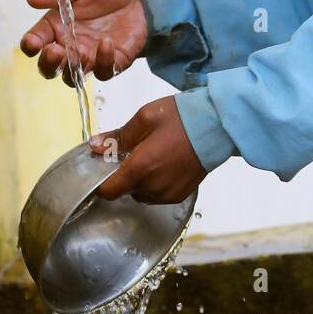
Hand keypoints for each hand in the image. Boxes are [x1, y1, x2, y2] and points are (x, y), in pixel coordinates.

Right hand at [20, 0, 147, 86]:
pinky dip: (102, 62)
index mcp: (57, 24)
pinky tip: (106, 42)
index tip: (33, 42)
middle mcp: (70, 44)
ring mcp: (90, 56)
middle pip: (49, 67)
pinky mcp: (112, 62)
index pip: (36, 40)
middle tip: (55, 51)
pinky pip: (102, 72)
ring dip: (72, 68)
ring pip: (72, 77)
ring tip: (79, 50)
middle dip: (48, 63)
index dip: (31, 44)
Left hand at [89, 98, 205, 203]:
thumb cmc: (181, 118)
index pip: (108, 191)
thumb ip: (118, 136)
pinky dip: (156, 183)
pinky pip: (158, 194)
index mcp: (140, 168)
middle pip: (125, 190)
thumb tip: (95, 146)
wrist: (217, 126)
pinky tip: (166, 163)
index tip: (103, 168)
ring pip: (141, 193)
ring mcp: (167, 194)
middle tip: (134, 151)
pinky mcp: (180, 195)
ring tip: (153, 156)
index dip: (100, 182)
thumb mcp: (145, 118)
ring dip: (141, 180)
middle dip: (124, 174)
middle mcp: (152, 187)